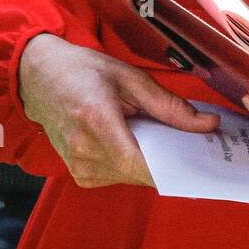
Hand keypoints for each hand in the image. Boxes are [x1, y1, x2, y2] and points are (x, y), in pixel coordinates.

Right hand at [17, 32, 219, 187]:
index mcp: (95, 121)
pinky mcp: (79, 174)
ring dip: (149, 160)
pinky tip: (133, 139)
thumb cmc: (83, 71)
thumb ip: (170, 105)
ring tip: (155, 132)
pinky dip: (132, 162)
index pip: (139, 162)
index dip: (171, 164)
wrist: (41, 77)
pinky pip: (117, 176)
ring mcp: (78, 166)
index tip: (195, 155)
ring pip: (130, 176)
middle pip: (139, 171)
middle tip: (186, 139)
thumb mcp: (131, 78)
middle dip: (167, 158)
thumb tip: (207, 125)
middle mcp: (83, 150)